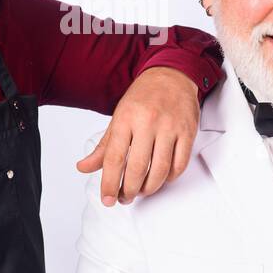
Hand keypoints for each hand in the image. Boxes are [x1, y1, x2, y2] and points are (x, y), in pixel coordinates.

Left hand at [76, 66, 200, 206]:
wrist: (172, 74)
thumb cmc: (144, 97)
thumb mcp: (118, 117)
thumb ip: (103, 146)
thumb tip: (84, 167)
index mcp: (126, 118)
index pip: (115, 158)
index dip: (110, 183)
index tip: (107, 199)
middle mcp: (148, 122)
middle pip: (138, 168)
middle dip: (129, 190)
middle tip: (124, 198)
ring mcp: (170, 127)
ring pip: (160, 170)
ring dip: (149, 188)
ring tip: (142, 191)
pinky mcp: (188, 131)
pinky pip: (179, 164)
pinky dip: (170, 178)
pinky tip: (161, 178)